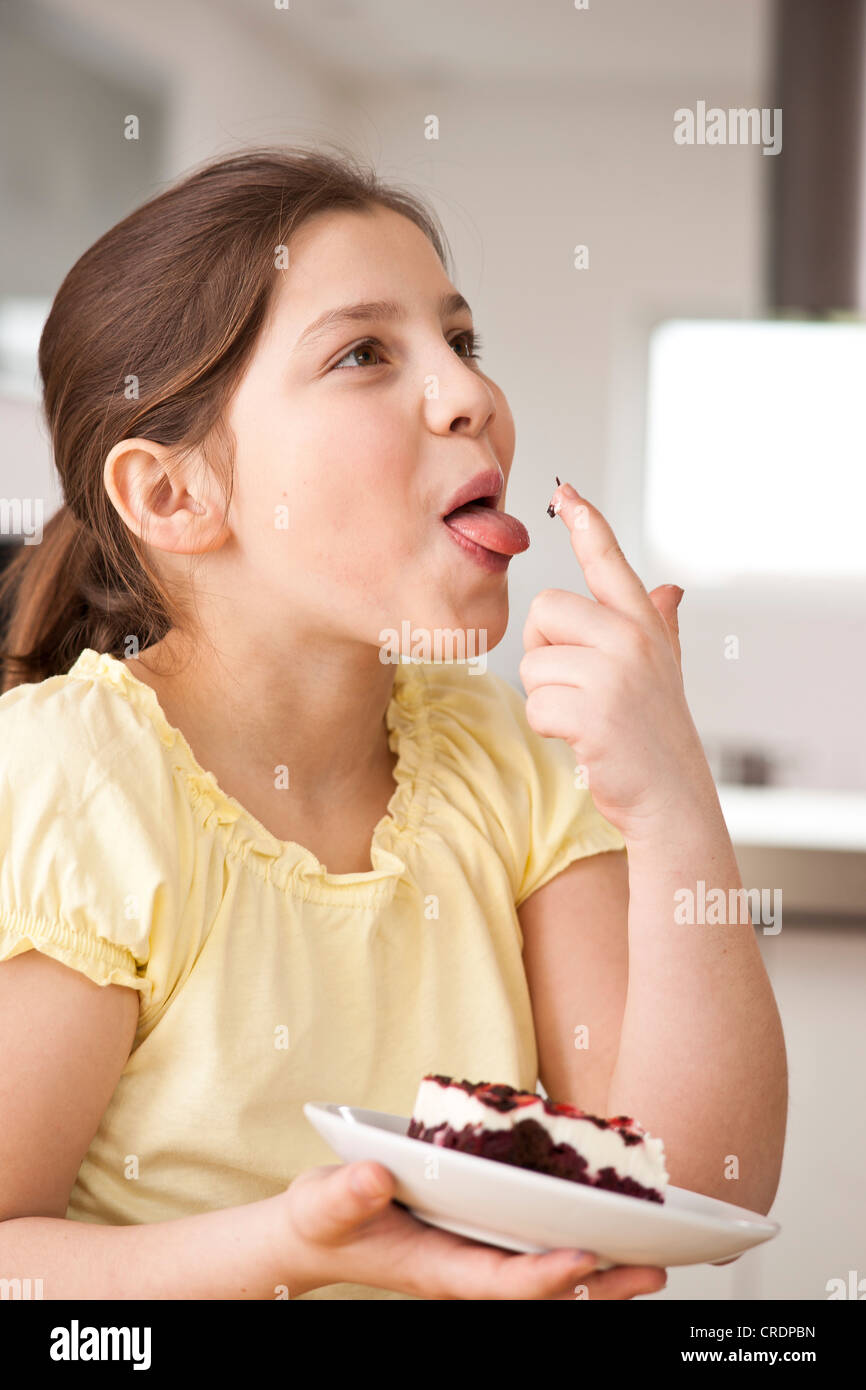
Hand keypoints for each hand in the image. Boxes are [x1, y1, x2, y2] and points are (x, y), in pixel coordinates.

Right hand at [277, 1161, 666, 1299]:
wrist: (318, 1229)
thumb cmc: (321, 1219)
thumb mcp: (325, 1203)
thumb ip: (348, 1192)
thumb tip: (373, 1176)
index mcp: (438, 1268)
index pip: (501, 1280)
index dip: (546, 1274)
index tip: (587, 1258)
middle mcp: (468, 1266)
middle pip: (544, 1285)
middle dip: (601, 1282)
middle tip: (658, 1268)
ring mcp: (477, 1252)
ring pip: (549, 1267)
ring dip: (603, 1266)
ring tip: (659, 1252)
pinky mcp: (480, 1233)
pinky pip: (537, 1242)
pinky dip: (576, 1235)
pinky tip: (610, 1219)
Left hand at [520, 480, 713, 843]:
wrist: (671, 795)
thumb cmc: (657, 730)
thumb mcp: (664, 669)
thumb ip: (659, 625)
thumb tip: (669, 590)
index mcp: (644, 624)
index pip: (608, 561)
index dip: (586, 522)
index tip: (566, 491)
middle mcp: (632, 639)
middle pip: (545, 610)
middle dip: (546, 650)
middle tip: (578, 685)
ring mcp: (615, 674)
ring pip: (535, 662)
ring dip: (547, 695)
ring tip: (586, 716)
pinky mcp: (593, 711)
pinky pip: (536, 703)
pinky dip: (548, 726)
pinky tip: (581, 737)